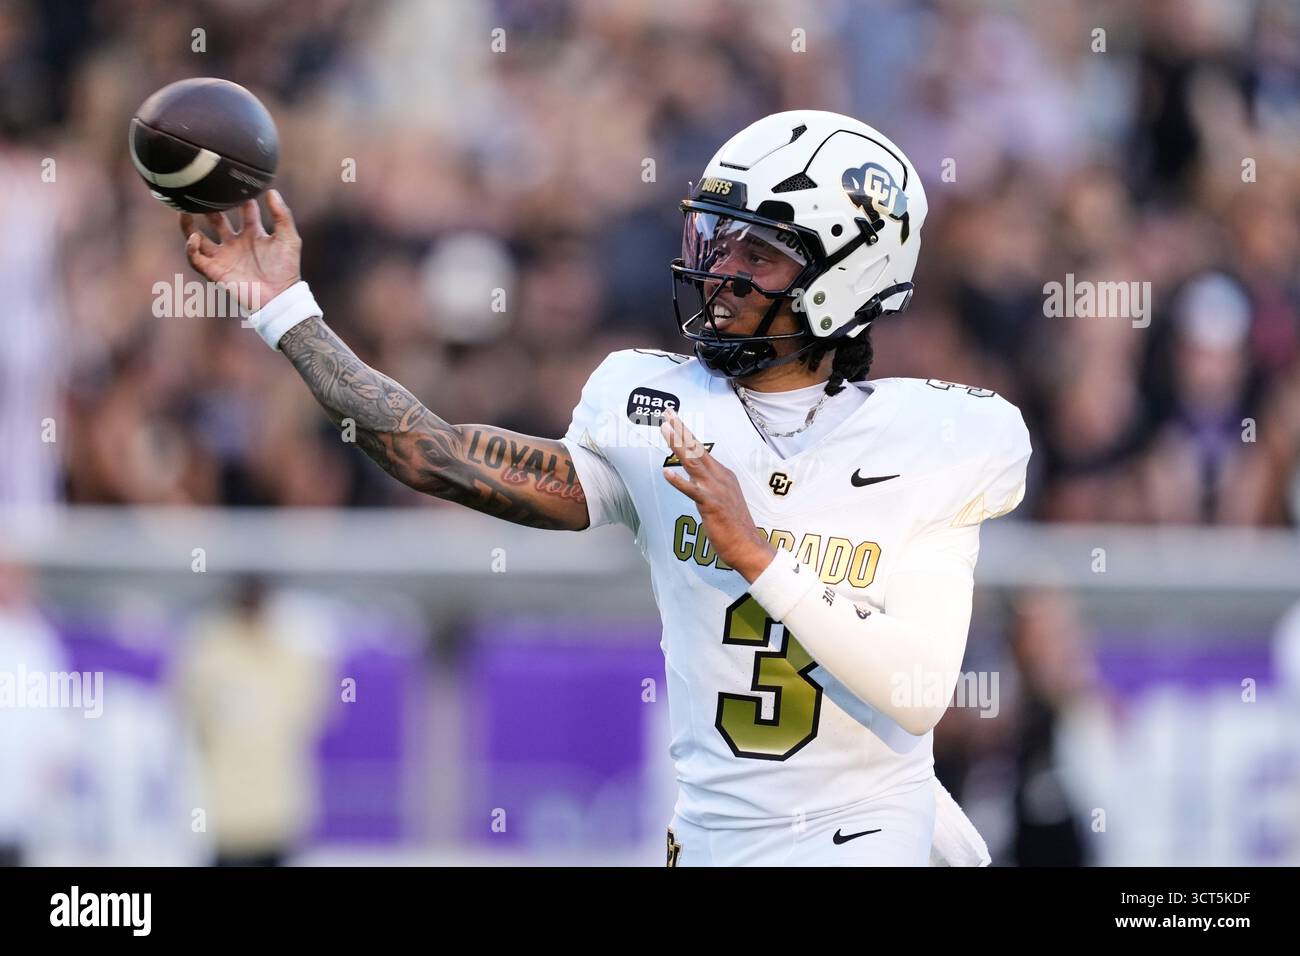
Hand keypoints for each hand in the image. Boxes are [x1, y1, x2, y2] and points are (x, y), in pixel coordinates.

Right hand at [179, 190, 301, 313]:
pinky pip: (195, 258)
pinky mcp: (215, 271)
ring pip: (199, 238)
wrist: (279, 297)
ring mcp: (224, 257)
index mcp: (254, 235)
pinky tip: (193, 238)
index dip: (241, 199)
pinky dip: (190, 248)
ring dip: (189, 225)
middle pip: (217, 221)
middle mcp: (236, 244)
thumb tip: (271, 191)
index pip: (244, 211)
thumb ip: (282, 215)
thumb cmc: (286, 270)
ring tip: (184, 210)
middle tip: (203, 193)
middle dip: (210, 207)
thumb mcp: (288, 238)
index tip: (235, 186)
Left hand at [660, 408, 775, 581]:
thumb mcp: (724, 499)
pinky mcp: (711, 505)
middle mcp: (720, 477)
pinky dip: (679, 481)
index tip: (673, 419)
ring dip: (678, 445)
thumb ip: (711, 486)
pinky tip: (666, 472)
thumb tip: (696, 479)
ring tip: (664, 429)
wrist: (748, 547)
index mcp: (723, 475)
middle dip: (681, 429)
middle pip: (697, 449)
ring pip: (693, 462)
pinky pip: (693, 491)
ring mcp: (716, 490)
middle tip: (667, 412)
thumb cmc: (735, 526)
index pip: (701, 450)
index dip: (686, 434)